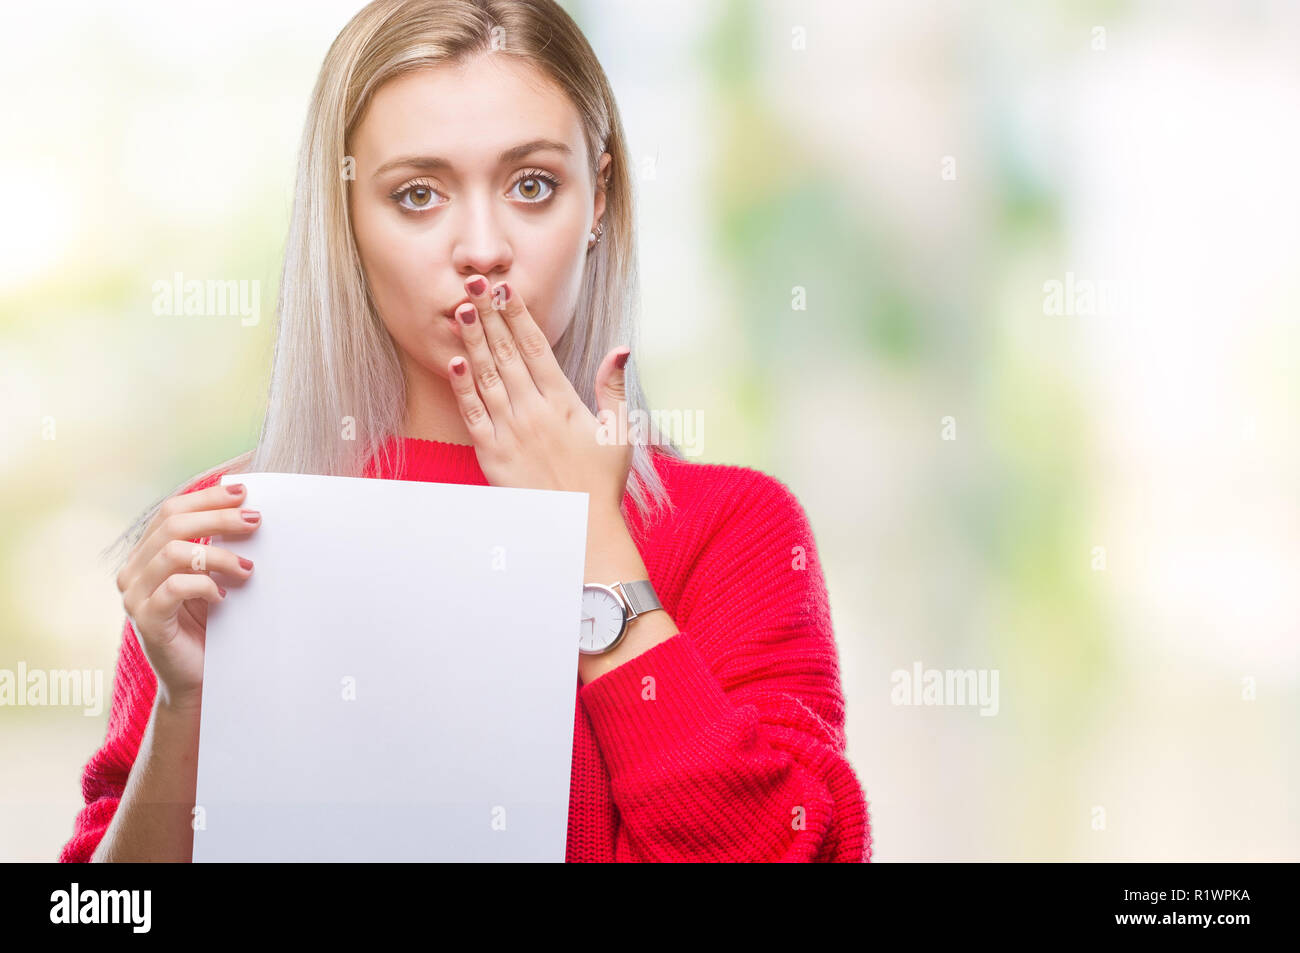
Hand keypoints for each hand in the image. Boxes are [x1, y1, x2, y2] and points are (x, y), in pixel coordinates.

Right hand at [116, 483, 259, 708]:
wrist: (197, 678)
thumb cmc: (209, 626)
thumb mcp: (213, 578)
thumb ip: (215, 548)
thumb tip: (248, 510)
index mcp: (146, 554)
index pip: (170, 510)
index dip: (207, 497)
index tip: (243, 492)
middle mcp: (133, 571)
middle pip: (173, 524)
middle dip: (219, 517)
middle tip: (255, 521)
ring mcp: (135, 595)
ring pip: (174, 552)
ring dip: (219, 555)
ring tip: (248, 568)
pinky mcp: (146, 619)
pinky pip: (175, 587)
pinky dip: (205, 585)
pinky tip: (225, 596)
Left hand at [447, 274, 633, 516]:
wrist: (579, 530)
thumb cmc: (601, 482)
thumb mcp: (619, 432)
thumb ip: (614, 388)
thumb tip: (620, 349)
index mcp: (563, 402)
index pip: (536, 348)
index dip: (519, 316)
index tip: (506, 288)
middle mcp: (533, 412)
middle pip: (506, 354)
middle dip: (489, 316)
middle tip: (473, 284)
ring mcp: (510, 432)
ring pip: (486, 377)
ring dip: (472, 342)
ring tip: (459, 310)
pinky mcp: (492, 455)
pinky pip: (473, 414)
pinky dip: (463, 387)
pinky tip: (454, 361)